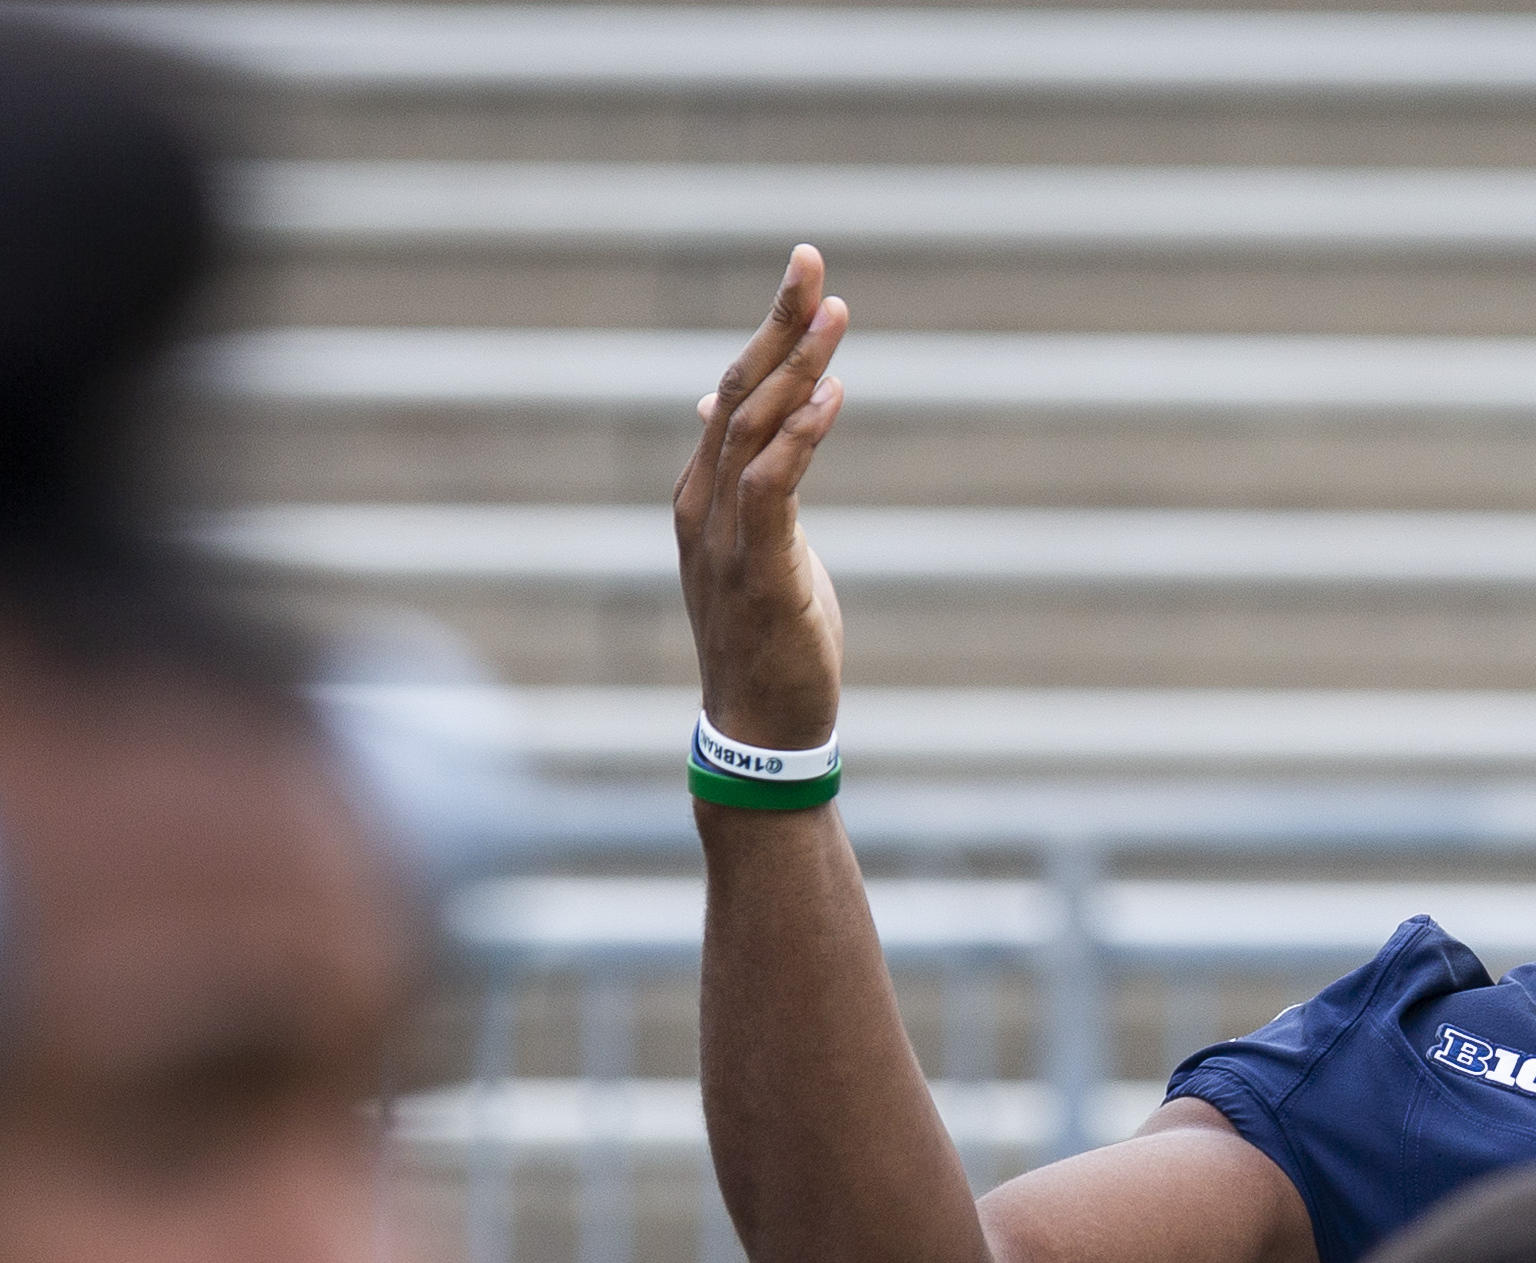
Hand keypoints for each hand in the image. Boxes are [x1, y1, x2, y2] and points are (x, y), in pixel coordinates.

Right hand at [675, 246, 848, 750]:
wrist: (759, 728)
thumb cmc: (766, 637)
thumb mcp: (754, 543)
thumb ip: (747, 476)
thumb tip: (723, 407)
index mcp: (701, 494)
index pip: (734, 392)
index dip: (769, 330)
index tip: (806, 274)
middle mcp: (702, 506)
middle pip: (738, 393)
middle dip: (776, 324)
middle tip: (810, 261)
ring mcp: (724, 540)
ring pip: (753, 432)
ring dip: (796, 369)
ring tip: (834, 316)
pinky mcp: (758, 573)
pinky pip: (772, 490)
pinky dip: (800, 439)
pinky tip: (832, 395)